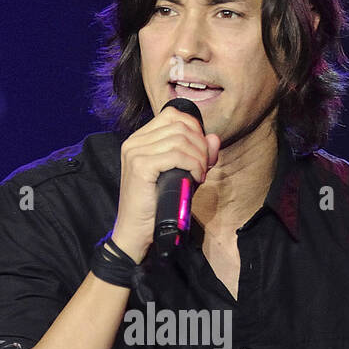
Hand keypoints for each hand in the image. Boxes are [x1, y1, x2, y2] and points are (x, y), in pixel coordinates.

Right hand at [112, 104, 219, 261]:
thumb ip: (197, 156)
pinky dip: (193, 165)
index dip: (195, 129)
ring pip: (180, 139)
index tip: (202, 152)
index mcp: (140, 139)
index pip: (173, 115)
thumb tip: (214, 138)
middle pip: (179, 125)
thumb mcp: (181, 175)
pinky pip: (176, 155)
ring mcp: (135, 152)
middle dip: (200, 144)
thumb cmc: (157, 205)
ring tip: (199, 175)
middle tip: (204, 167)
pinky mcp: (140, 166)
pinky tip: (195, 178)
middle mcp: (134, 141)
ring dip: (198, 157)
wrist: (135, 232)